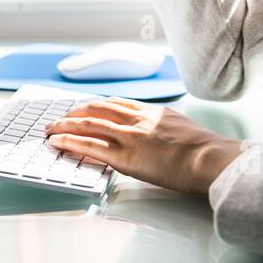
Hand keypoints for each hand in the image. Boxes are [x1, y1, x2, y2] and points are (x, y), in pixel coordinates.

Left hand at [45, 97, 243, 194]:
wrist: (211, 159)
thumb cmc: (206, 151)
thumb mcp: (186, 130)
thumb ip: (168, 129)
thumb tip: (164, 138)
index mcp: (153, 112)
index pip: (117, 103)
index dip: (97, 105)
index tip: (85, 107)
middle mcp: (138, 119)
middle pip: (98, 108)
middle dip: (75, 111)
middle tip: (61, 116)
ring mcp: (129, 136)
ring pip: (88, 123)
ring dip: (65, 124)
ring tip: (50, 128)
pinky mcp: (124, 156)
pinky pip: (90, 145)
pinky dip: (69, 140)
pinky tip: (57, 141)